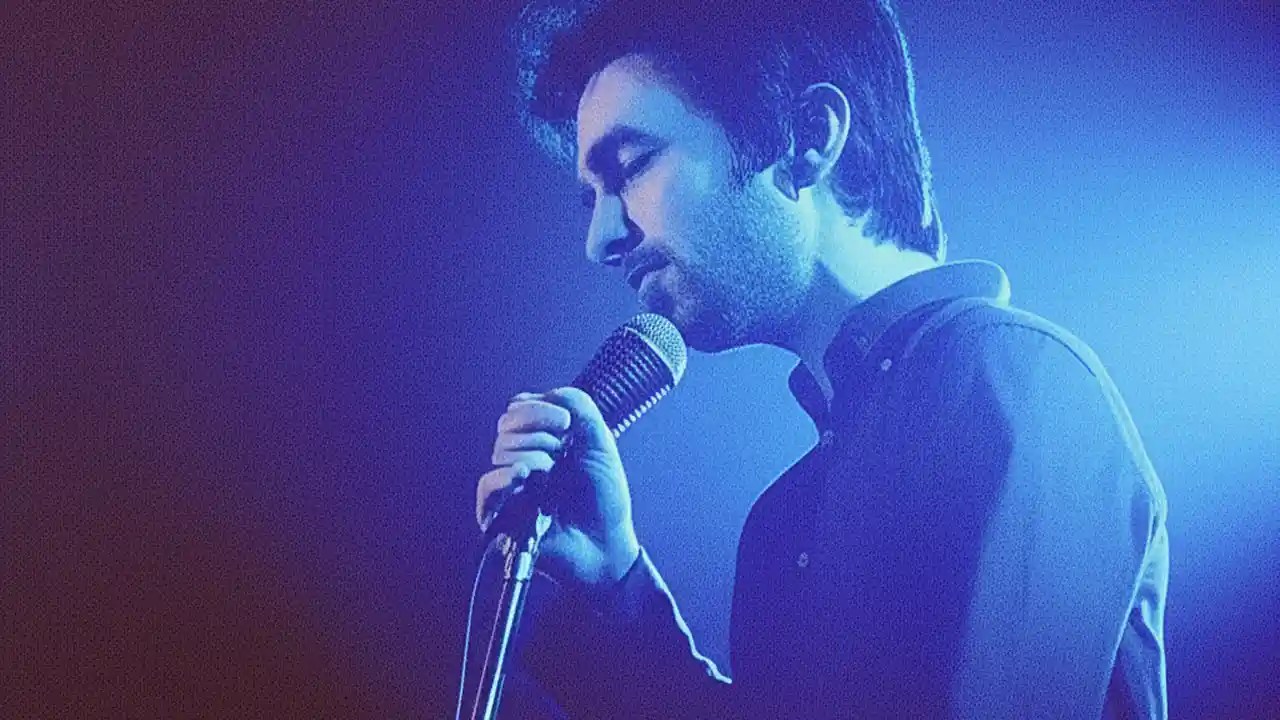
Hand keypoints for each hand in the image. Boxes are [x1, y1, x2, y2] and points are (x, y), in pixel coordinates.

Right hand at [476, 387, 640, 590]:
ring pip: (501, 451)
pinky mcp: (500, 514)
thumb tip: (551, 393)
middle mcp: (523, 460)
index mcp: (543, 441)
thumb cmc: (604, 500)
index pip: (519, 408)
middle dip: (538, 432)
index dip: (538, 408)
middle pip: (506, 425)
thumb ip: (580, 407)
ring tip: (553, 476)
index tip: (566, 424)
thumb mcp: (601, 443)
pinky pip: (487, 485)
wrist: (607, 545)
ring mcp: (511, 486)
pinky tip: (523, 478)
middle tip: (562, 453)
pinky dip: (503, 476)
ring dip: (534, 457)